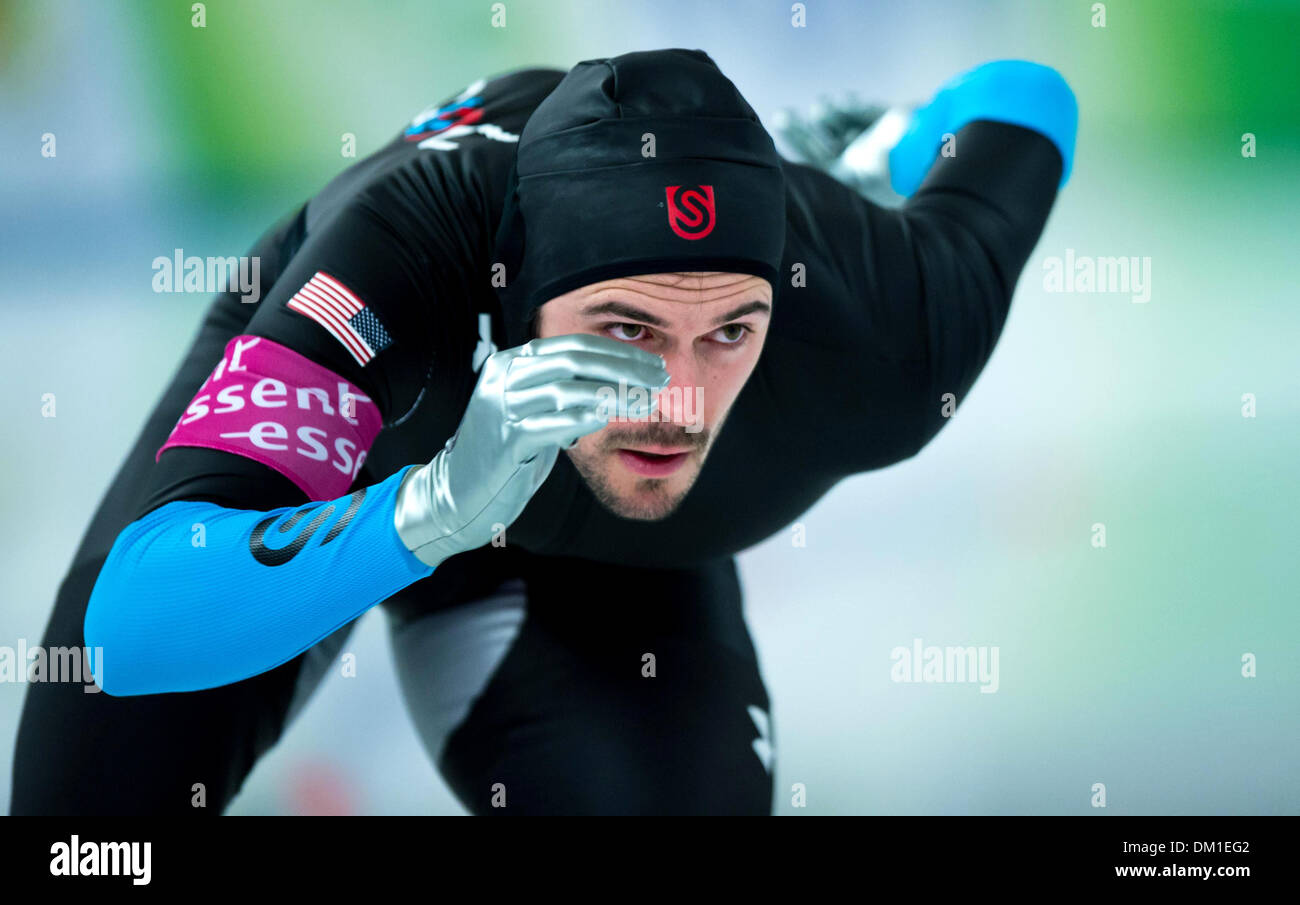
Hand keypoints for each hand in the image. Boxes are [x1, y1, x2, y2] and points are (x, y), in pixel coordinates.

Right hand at [394, 334, 668, 565]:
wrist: (456, 493)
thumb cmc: (505, 453)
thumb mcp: (534, 412)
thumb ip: (565, 393)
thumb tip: (619, 384)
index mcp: (511, 363)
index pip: (572, 346)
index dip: (618, 354)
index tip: (653, 366)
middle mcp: (503, 377)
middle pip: (573, 360)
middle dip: (624, 368)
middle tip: (660, 380)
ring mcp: (501, 408)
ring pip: (567, 390)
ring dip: (614, 396)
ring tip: (646, 404)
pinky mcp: (504, 441)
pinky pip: (552, 424)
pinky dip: (583, 421)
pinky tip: (608, 422)